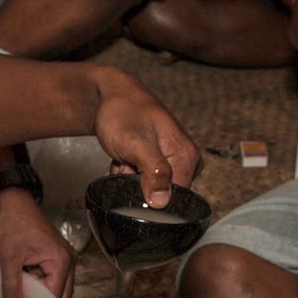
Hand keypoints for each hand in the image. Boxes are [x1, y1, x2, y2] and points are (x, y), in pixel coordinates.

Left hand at [0, 190, 75, 297]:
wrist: (14, 201)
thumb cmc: (13, 224)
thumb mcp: (9, 257)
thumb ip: (12, 285)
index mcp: (62, 261)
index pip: (56, 297)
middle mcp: (69, 261)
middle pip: (61, 296)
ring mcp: (64, 259)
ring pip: (56, 288)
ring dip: (41, 293)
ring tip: (20, 297)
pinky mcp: (56, 257)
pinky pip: (51, 278)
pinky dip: (39, 283)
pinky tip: (23, 285)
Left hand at [91, 71, 202, 207]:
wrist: (109, 94)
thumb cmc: (122, 113)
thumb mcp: (136, 145)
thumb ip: (154, 173)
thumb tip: (163, 202)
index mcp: (187, 157)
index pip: (175, 200)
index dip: (149, 197)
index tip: (133, 177)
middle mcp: (187, 160)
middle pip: (163, 195)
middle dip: (138, 186)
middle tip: (125, 164)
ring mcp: (175, 160)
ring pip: (150, 188)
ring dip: (131, 180)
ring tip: (123, 160)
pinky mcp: (162, 160)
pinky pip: (146, 180)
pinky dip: (130, 174)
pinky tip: (123, 160)